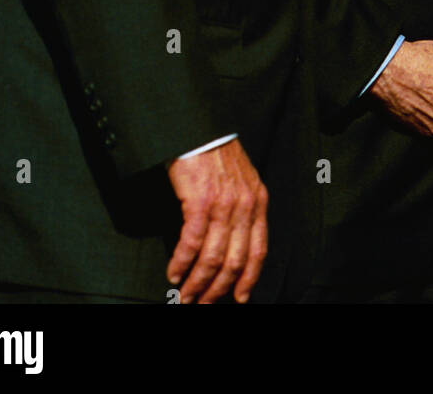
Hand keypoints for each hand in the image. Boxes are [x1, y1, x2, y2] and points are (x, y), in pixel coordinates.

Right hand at [165, 139, 267, 304]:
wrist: (199, 128)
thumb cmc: (216, 153)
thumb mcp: (241, 180)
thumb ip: (242, 209)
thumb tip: (230, 245)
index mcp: (258, 201)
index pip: (258, 251)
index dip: (248, 279)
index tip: (239, 299)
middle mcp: (245, 205)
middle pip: (235, 261)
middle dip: (218, 289)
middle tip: (202, 304)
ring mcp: (223, 204)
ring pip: (213, 258)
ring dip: (197, 283)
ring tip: (185, 296)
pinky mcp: (200, 201)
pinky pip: (191, 242)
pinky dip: (181, 262)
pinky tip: (173, 272)